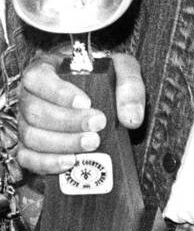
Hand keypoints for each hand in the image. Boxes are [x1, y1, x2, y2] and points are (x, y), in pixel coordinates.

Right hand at [16, 51, 144, 175]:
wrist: (98, 92)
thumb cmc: (103, 75)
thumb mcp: (121, 68)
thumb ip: (129, 86)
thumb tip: (131, 118)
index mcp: (45, 69)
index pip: (38, 78)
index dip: (58, 92)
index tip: (85, 102)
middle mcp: (29, 96)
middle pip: (35, 111)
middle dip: (67, 122)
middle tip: (97, 125)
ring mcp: (25, 122)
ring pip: (31, 136)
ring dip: (61, 144)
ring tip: (91, 144)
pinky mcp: (27, 146)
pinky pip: (28, 158)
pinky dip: (47, 162)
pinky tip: (71, 162)